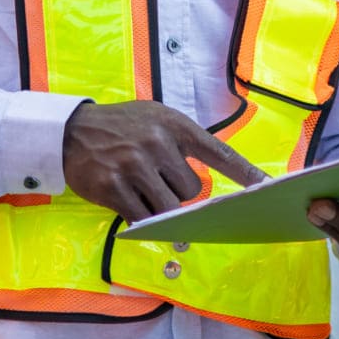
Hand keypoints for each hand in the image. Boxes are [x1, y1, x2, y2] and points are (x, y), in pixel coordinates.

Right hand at [61, 100, 265, 221]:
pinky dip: (140, 216)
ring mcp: (134, 166)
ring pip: (169, 207)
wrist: (72, 131)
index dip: (245, 172)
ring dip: (160, 205)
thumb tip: (207, 186)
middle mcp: (157, 144)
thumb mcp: (157, 120)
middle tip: (157, 177)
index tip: (267, 188)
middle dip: (179, 191)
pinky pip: (142, 218)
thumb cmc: (124, 127)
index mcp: (175, 126)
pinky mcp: (112, 188)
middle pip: (192, 190)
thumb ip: (184, 144)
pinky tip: (128, 199)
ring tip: (142, 187)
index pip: (218, 152)